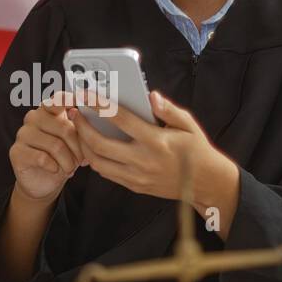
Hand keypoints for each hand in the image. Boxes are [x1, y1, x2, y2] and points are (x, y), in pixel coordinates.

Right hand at [8, 90, 86, 201]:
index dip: (68, 101)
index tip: (79, 105)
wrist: (44, 182)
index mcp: (49, 110)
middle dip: (78, 148)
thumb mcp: (75, 143)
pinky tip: (55, 169)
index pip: (58, 100)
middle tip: (81, 161)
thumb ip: (79, 129)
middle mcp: (34, 117)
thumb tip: (87, 123)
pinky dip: (54, 167)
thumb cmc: (61, 158)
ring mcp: (23, 133)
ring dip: (68, 161)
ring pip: (55, 145)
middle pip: (64, 127)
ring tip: (70, 168)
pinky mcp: (16, 151)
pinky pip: (42, 158)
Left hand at [73, 90, 240, 235]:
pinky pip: (107, 173)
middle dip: (82, 127)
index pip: (120, 119)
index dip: (100, 105)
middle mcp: (143, 160)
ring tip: (79, 129)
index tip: (86, 95)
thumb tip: (150, 95)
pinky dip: (95, 159)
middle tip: (75, 113)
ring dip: (83, 144)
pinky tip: (92, 145)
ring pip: (98, 162)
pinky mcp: (135, 186)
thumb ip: (168, 109)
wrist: (205, 183)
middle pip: (100, 144)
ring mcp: (137, 177)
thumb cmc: (196, 149)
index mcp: (156, 141)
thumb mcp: (189, 125)